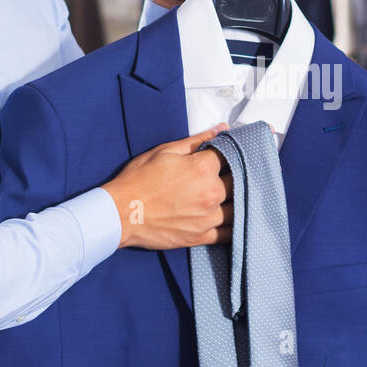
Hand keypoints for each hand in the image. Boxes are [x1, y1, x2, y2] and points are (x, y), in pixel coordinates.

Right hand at [102, 123, 235, 248]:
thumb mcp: (165, 151)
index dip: (240, 149)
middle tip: (247, 170)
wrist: (119, 214)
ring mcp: (208, 217)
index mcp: (202, 168)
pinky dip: (238, 226)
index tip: (246, 147)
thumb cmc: (138, 180)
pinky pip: (230, 233)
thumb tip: (222, 129)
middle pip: (242, 180)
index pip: (232, 154)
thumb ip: (197, 141)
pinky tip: (242, 219)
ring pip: (241, 206)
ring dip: (245, 199)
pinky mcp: (202, 236)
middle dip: (245, 173)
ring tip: (247, 193)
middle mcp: (210, 192)